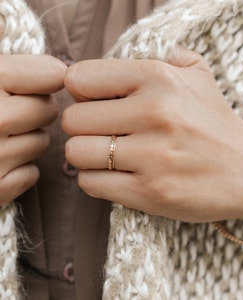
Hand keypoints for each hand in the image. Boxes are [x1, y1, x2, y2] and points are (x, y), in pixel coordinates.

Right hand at [0, 53, 65, 204]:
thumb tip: (28, 43)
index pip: (49, 74)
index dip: (49, 76)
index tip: (47, 78)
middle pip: (49, 109)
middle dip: (37, 109)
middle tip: (16, 110)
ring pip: (42, 142)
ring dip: (27, 139)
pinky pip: (31, 174)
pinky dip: (19, 170)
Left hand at [63, 47, 242, 229]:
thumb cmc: (215, 125)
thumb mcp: (197, 77)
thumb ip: (162, 57)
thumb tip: (115, 64)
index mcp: (159, 78)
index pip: (79, 79)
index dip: (81, 93)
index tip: (95, 104)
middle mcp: (155, 113)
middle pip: (73, 120)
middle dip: (83, 128)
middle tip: (103, 134)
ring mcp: (153, 157)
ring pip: (76, 153)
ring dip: (86, 157)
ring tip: (108, 156)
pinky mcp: (151, 193)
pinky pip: (91, 183)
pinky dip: (97, 180)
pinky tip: (117, 176)